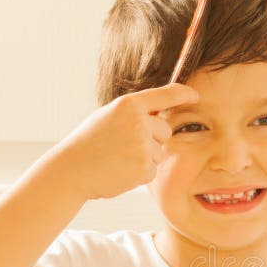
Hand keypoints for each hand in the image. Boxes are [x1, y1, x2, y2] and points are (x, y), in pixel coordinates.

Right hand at [42, 83, 199, 200]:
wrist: (71, 170)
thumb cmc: (90, 142)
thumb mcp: (110, 117)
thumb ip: (135, 114)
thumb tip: (162, 115)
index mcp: (129, 105)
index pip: (165, 95)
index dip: (183, 94)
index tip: (195, 96)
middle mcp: (139, 123)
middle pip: (165, 130)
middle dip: (152, 138)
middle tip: (122, 145)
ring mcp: (143, 146)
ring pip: (159, 152)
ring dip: (144, 157)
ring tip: (118, 158)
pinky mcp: (145, 169)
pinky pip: (153, 169)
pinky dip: (140, 173)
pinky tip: (120, 170)